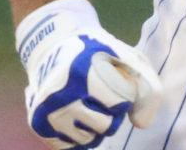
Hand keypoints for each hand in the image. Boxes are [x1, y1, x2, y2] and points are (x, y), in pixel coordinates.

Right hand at [16, 0, 161, 148]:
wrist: (54, 45)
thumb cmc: (97, 53)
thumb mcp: (125, 56)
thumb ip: (146, 85)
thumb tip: (142, 124)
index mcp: (85, 71)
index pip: (122, 103)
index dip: (125, 92)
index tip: (116, 78)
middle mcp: (62, 94)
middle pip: (107, 126)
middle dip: (112, 113)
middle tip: (103, 93)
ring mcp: (48, 111)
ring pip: (89, 140)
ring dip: (96, 126)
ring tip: (90, 102)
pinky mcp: (39, 124)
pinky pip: (70, 146)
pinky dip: (78, 135)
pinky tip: (76, 114)